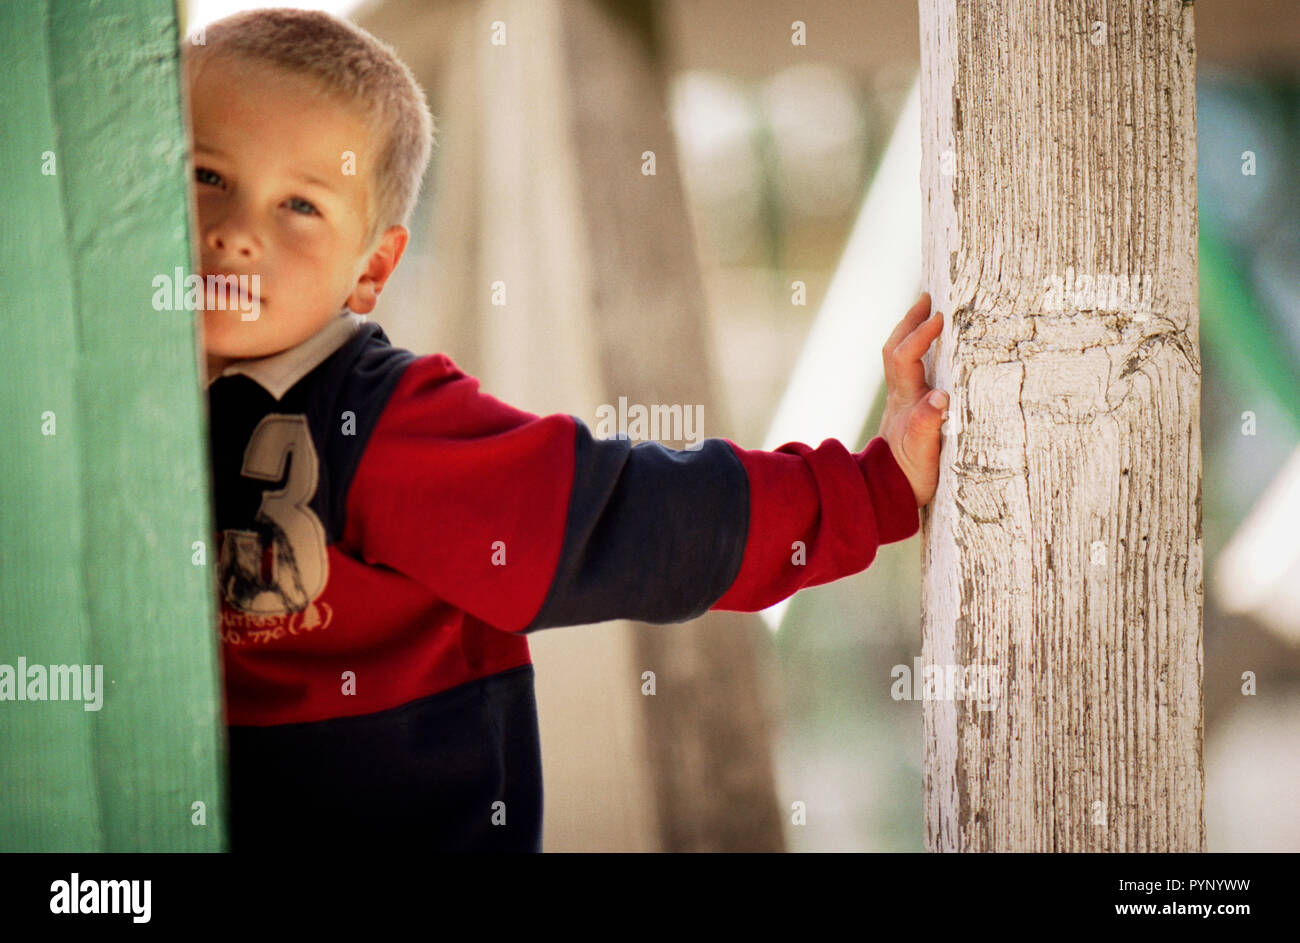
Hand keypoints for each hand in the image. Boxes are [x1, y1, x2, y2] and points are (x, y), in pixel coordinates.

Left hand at [878, 293, 947, 507]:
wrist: (889, 497)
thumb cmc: (910, 479)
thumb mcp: (924, 456)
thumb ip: (929, 426)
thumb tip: (940, 396)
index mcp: (905, 402)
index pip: (906, 358)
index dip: (920, 335)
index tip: (940, 317)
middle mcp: (901, 397)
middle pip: (896, 349)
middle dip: (910, 321)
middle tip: (928, 297)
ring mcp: (903, 402)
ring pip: (900, 357)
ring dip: (912, 332)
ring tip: (929, 312)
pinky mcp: (909, 409)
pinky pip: (910, 369)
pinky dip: (919, 350)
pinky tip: (933, 348)